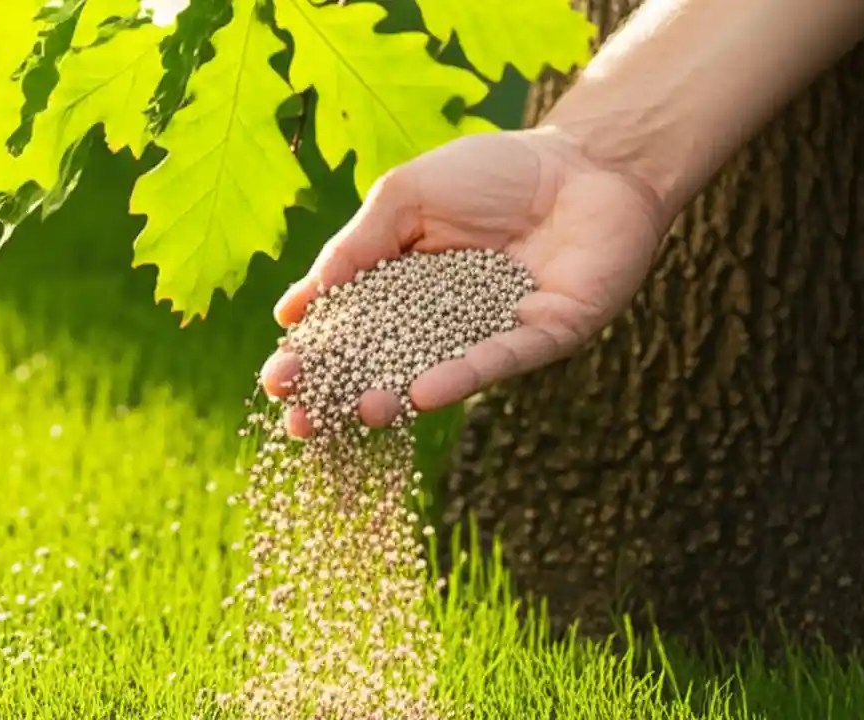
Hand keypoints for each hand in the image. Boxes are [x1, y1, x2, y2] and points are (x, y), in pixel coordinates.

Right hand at [260, 127, 669, 436]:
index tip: (276, 383)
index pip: (348, 330)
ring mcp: (491, 331)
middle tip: (304, 424)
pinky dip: (460, 376)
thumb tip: (296, 305)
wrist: (587, 158)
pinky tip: (422, 393)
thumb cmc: (493, 171)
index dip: (313, 356)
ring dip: (397, 396)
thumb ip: (356, 247)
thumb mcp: (405, 196)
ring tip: (363, 413)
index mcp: (404, 285)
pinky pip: (497, 360)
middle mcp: (443, 319)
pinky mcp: (543, 336)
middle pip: (383, 364)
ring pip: (436, 372)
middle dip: (343, 394)